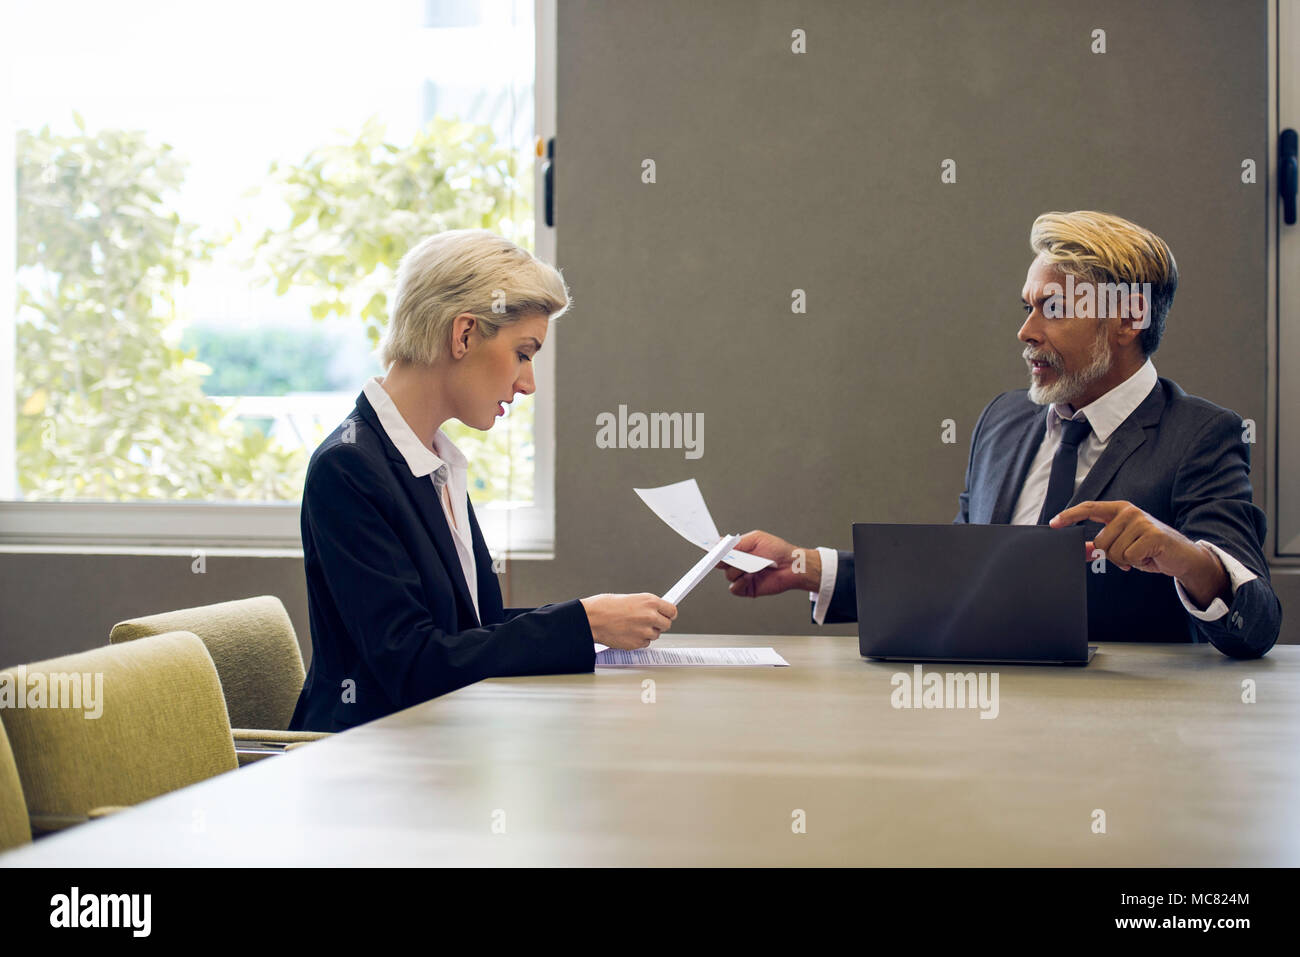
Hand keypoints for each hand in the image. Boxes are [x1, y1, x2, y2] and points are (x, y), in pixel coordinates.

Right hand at [579, 593, 676, 648]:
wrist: (591, 619)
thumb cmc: (604, 607)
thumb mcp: (630, 598)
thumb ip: (645, 605)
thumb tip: (654, 610)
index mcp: (650, 601)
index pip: (672, 611)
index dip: (668, 614)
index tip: (666, 615)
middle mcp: (650, 616)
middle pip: (667, 625)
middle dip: (658, 624)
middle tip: (647, 622)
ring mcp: (645, 631)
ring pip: (655, 635)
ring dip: (647, 633)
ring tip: (632, 627)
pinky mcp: (637, 643)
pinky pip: (644, 643)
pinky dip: (638, 640)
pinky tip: (627, 633)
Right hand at [720, 530, 820, 597]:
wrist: (791, 566)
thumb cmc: (777, 550)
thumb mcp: (756, 538)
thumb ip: (737, 542)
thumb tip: (719, 542)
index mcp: (738, 550)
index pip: (719, 550)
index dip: (711, 550)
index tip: (707, 549)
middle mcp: (737, 563)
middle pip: (719, 563)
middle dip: (724, 560)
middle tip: (729, 557)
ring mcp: (741, 576)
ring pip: (728, 575)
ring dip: (738, 570)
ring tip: (752, 566)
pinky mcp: (746, 589)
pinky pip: (734, 588)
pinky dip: (741, 583)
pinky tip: (750, 577)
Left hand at [1049, 500, 1229, 605]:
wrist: (1183, 557)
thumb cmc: (1151, 549)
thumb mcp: (1124, 545)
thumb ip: (1102, 545)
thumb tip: (1081, 549)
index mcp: (1120, 510)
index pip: (1089, 508)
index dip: (1070, 516)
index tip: (1053, 523)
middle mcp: (1129, 512)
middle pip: (1100, 542)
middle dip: (1112, 556)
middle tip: (1132, 554)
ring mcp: (1141, 521)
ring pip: (1113, 552)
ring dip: (1126, 560)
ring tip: (1142, 554)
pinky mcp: (1152, 535)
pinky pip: (1128, 557)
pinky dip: (1138, 563)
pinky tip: (1150, 557)